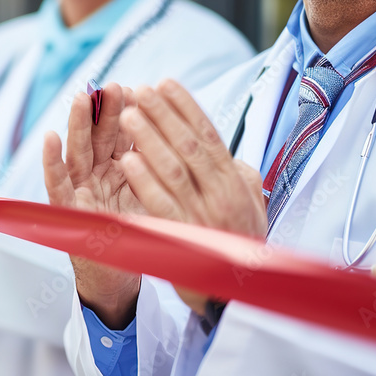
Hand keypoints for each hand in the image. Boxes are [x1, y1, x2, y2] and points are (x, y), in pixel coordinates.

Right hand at [43, 82, 143, 328]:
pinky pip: (57, 184)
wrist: (119, 275)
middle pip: (102, 135)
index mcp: (122, 167)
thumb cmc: (139, 234)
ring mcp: (79, 189)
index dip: (134, 112)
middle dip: (107, 110)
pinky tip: (49, 138)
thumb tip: (191, 138)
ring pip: (78, 151)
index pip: (128, 134)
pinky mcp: (65, 209)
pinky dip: (51, 161)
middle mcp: (98, 173)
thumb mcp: (155, 197)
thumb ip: (162, 169)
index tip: (143, 90)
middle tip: (114, 85)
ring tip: (80, 98)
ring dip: (77, 124)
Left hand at [118, 79, 265, 313]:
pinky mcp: (184, 237)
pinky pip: (161, 205)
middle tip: (140, 90)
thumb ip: (236, 173)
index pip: (209, 134)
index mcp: (233, 181)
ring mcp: (203, 215)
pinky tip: (127, 160)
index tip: (165, 83)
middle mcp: (220, 194)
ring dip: (150, 139)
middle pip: (189, 145)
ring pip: (174, 169)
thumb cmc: (241, 242)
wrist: (239, 293)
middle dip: (163, 114)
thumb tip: (225, 149)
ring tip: (129, 114)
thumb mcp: (249, 202)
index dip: (185, 106)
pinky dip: (145, 181)